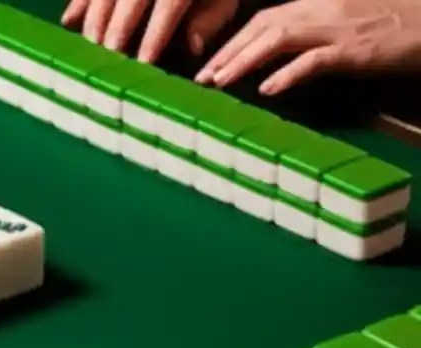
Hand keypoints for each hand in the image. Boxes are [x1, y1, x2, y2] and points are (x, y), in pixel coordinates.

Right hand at [61, 0, 238, 62]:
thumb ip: (210, 18)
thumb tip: (193, 47)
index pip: (167, 6)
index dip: (154, 35)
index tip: (143, 62)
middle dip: (117, 30)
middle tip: (106, 59)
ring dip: (95, 20)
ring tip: (90, 46)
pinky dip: (79, 2)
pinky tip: (70, 20)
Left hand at [194, 0, 420, 94]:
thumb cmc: (396, 23)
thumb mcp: (348, 22)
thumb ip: (313, 34)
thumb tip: (278, 60)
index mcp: (319, 3)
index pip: (266, 18)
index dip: (234, 40)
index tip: (210, 64)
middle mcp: (324, 10)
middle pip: (264, 25)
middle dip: (228, 51)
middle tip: (201, 77)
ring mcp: (339, 28)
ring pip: (279, 38)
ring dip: (244, 60)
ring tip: (220, 81)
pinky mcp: (356, 49)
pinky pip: (315, 59)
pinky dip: (288, 73)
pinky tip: (267, 88)